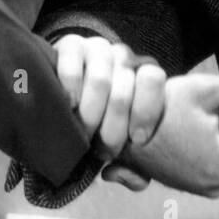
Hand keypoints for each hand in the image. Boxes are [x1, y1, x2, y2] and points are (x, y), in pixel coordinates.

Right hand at [52, 34, 165, 160]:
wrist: (65, 89)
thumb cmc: (100, 120)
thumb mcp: (120, 142)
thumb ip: (133, 166)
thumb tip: (116, 174)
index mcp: (142, 74)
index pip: (153, 79)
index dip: (146, 111)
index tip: (136, 141)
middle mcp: (123, 57)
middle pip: (124, 87)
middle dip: (112, 127)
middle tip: (101, 149)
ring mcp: (97, 48)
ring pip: (101, 80)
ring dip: (90, 113)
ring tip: (82, 132)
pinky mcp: (70, 44)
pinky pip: (72, 65)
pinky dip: (70, 89)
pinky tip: (67, 105)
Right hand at [103, 73, 218, 197]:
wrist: (120, 130)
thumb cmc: (161, 108)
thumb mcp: (206, 86)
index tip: (215, 111)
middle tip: (197, 118)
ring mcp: (208, 190)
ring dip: (218, 135)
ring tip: (188, 127)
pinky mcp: (197, 186)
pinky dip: (208, 145)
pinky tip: (184, 138)